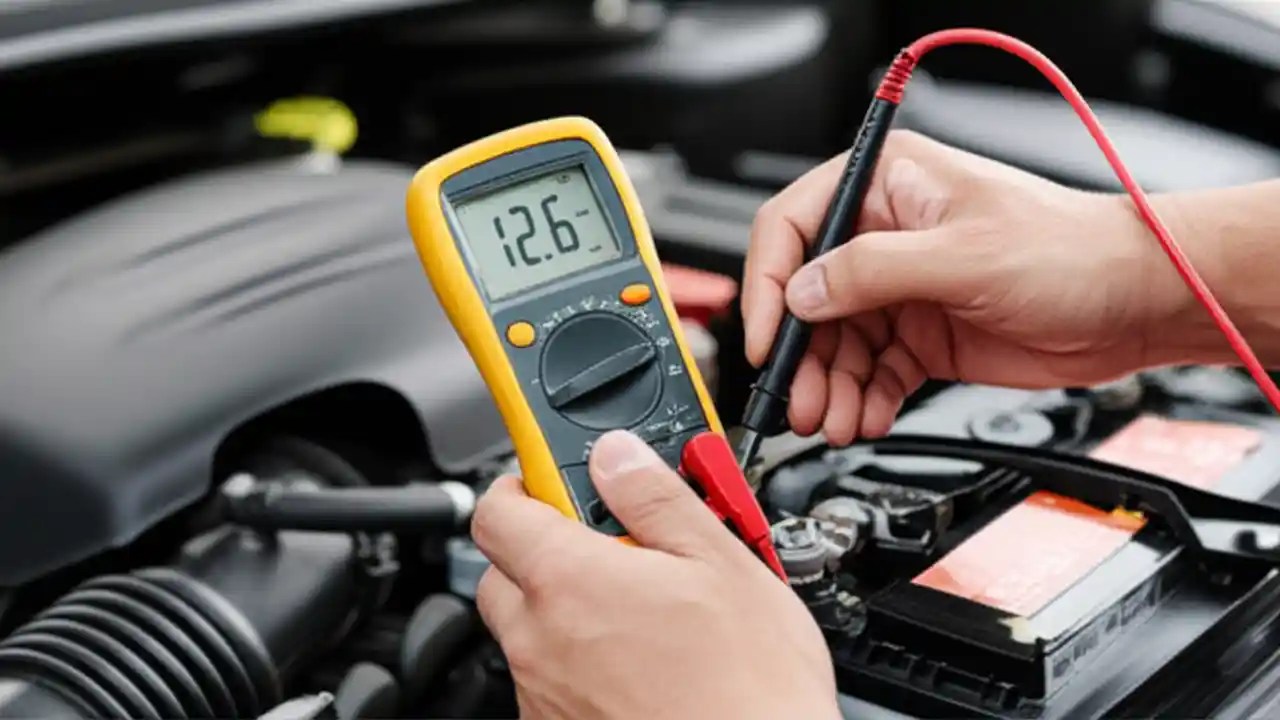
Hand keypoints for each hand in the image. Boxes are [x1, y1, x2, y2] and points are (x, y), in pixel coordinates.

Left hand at [471, 430, 839, 719]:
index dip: (524, 482)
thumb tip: (619, 456)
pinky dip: (577, 661)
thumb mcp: (721, 561)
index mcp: (569, 581)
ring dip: (564, 608)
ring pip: (528, 629)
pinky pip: (550, 679)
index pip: (497, 509)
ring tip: (641, 609)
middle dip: (544, 546)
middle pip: (504, 570)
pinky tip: (639, 662)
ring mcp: (544, 694)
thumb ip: (656, 497)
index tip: (557, 479)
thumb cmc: (749, 687)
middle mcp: (539, 640)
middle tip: (611, 544)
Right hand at [743, 130, 1206, 444]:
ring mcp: (901, 289)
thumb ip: (874, 273)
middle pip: (807, 298)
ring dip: (829, 387)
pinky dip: (862, 400)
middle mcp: (885, 235)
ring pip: (835, 345)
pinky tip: (865, 418)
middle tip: (799, 401)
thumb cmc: (1073, 252)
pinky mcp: (920, 335)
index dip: (768, 284)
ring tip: (833, 421)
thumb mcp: (965, 256)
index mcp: (889, 186)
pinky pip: (871, 373)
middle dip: (801, 355)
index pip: (794, 227)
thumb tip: (803, 293)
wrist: (1134, 306)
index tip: (767, 338)